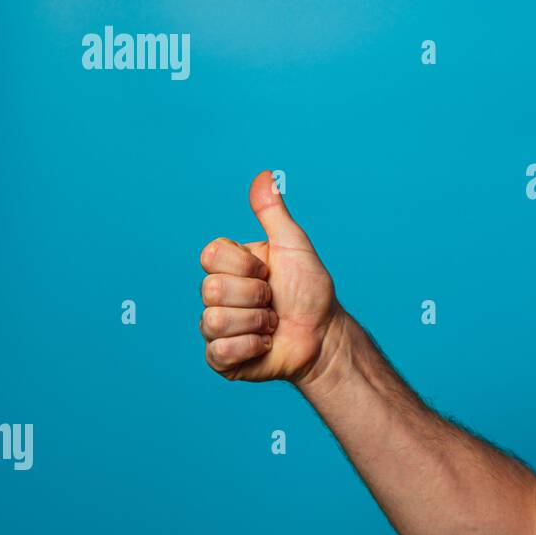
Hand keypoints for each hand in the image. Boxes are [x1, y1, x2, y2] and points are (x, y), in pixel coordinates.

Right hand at [199, 171, 341, 384]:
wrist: (324, 334)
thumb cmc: (310, 290)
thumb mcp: (293, 245)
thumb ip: (273, 213)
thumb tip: (264, 175)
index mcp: (228, 266)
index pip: (211, 256)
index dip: (246, 265)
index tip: (269, 271)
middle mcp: (216, 296)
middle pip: (212, 290)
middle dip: (256, 296)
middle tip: (273, 301)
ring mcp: (216, 328)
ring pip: (214, 321)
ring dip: (256, 324)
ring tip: (272, 325)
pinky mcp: (221, 359)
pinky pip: (219, 351)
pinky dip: (251, 348)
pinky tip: (265, 346)